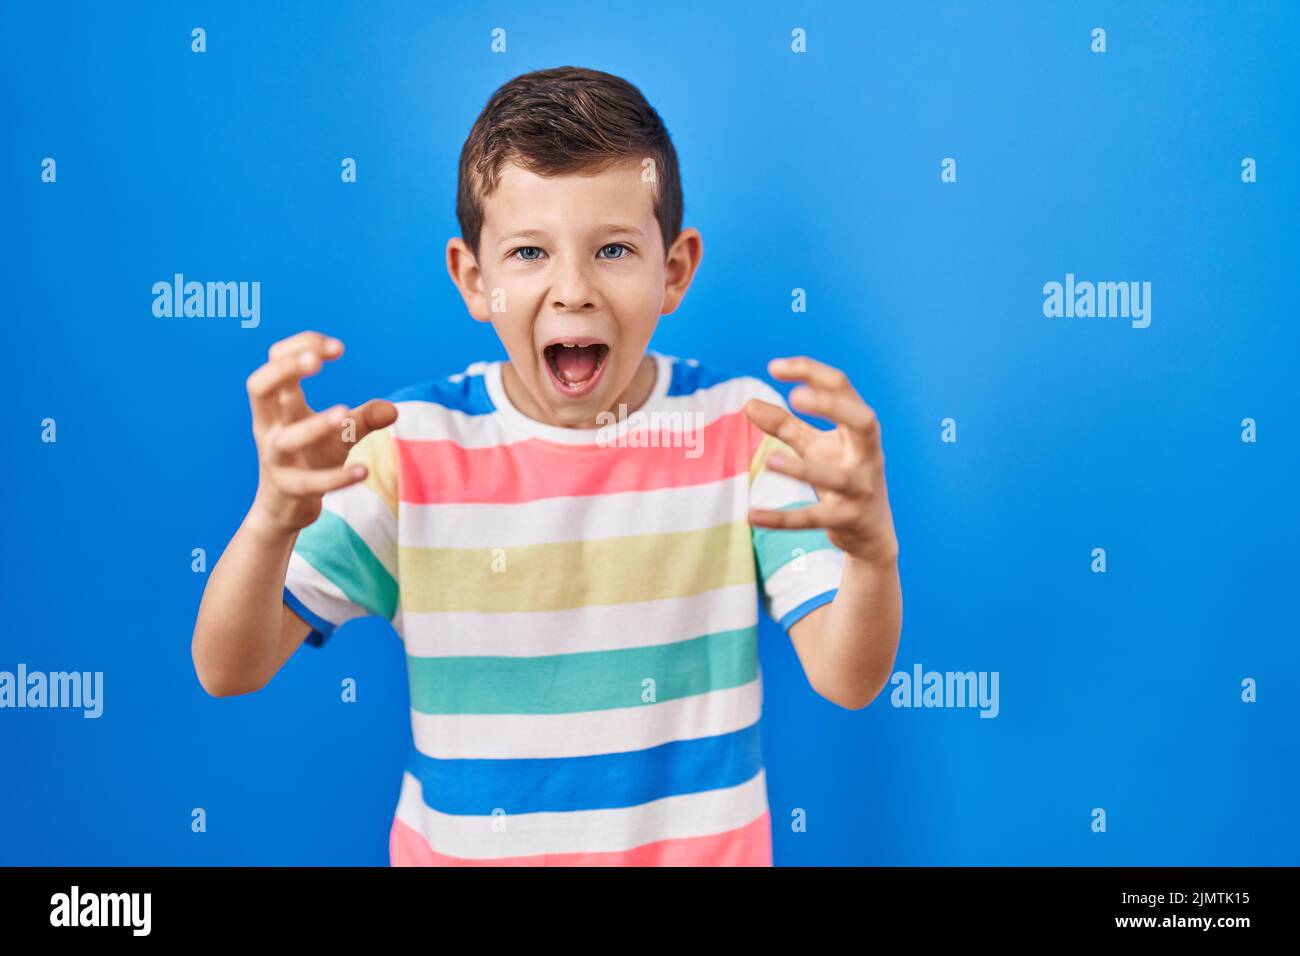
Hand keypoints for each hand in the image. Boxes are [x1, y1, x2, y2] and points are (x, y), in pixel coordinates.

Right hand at [245, 331, 397, 535]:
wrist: (285, 508)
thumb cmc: (310, 458)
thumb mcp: (339, 434)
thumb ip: (363, 419)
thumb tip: (392, 410)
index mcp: (279, 405)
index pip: (276, 360)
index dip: (302, 346)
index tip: (339, 348)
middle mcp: (270, 426)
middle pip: (259, 388)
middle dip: (285, 369)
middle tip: (318, 361)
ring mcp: (276, 458)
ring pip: (286, 439)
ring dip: (314, 424)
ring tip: (343, 413)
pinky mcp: (288, 488)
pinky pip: (310, 482)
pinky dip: (337, 477)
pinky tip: (364, 471)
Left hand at [744, 356, 897, 564]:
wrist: (872, 532)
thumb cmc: (842, 474)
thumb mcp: (815, 446)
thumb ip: (785, 425)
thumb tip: (748, 404)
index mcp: (860, 430)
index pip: (843, 389)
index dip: (812, 373)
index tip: (774, 367)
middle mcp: (868, 455)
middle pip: (863, 421)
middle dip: (832, 405)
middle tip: (794, 397)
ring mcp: (861, 489)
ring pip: (837, 477)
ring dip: (802, 469)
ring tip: (769, 461)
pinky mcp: (847, 520)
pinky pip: (814, 519)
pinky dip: (783, 519)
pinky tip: (752, 516)